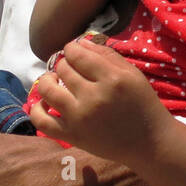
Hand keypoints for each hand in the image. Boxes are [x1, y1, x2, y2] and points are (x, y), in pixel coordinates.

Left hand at [30, 36, 166, 168]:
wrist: (149, 143)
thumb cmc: (143, 104)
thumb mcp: (133, 74)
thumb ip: (108, 55)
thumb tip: (81, 43)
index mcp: (112, 79)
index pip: (77, 54)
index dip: (72, 48)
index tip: (74, 51)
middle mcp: (93, 97)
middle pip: (63, 69)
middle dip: (64, 64)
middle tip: (70, 68)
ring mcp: (79, 117)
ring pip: (47, 89)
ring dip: (47, 80)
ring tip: (54, 80)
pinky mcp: (71, 135)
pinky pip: (41, 120)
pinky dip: (36, 108)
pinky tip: (44, 102)